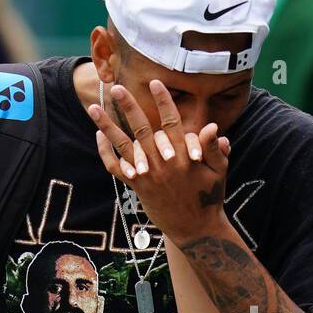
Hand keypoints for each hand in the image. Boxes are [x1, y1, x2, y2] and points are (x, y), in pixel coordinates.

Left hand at [88, 80, 232, 245]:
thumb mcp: (219, 172)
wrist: (195, 230)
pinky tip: (99, 136)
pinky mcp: (137, 186)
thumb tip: (213, 127)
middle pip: (142, 129)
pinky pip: (116, 168)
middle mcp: (162, 163)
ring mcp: (148, 174)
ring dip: (107, 126)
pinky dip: (106, 152)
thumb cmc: (209, 198)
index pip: (172, 122)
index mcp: (183, 155)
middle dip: (129, 107)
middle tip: (117, 88)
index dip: (163, 101)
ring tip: (93, 108)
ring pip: (123, 146)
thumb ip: (215, 149)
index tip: (155, 82)